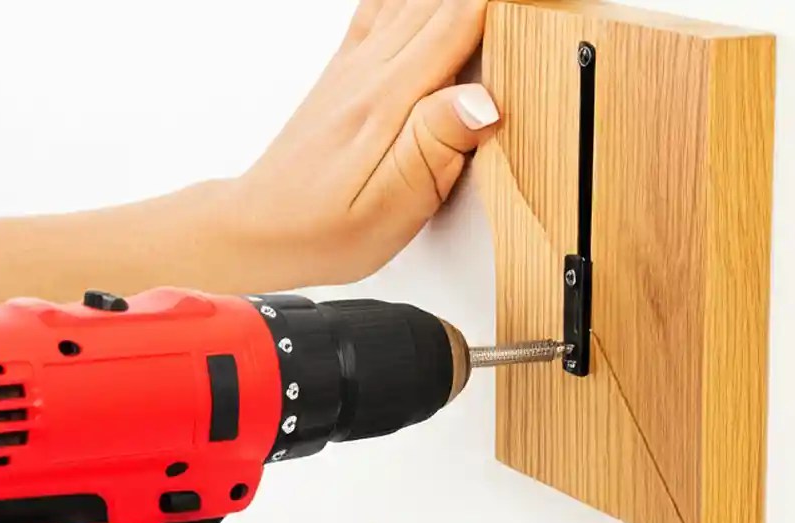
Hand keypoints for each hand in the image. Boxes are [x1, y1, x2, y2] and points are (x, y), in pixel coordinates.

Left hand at [228, 0, 498, 287]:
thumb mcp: (391, 206)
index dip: (500, 7)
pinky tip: (421, 4)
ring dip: (450, 0)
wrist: (261, 228)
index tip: (533, 9)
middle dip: (483, 3)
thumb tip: (483, 100)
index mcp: (390, 100)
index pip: (459, 23)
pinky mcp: (346, 71)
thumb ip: (437, 147)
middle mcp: (371, 71)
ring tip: (481, 8)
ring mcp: (355, 66)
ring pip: (412, 0)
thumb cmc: (323, 228)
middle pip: (441, 2)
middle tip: (523, 8)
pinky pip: (381, 8)